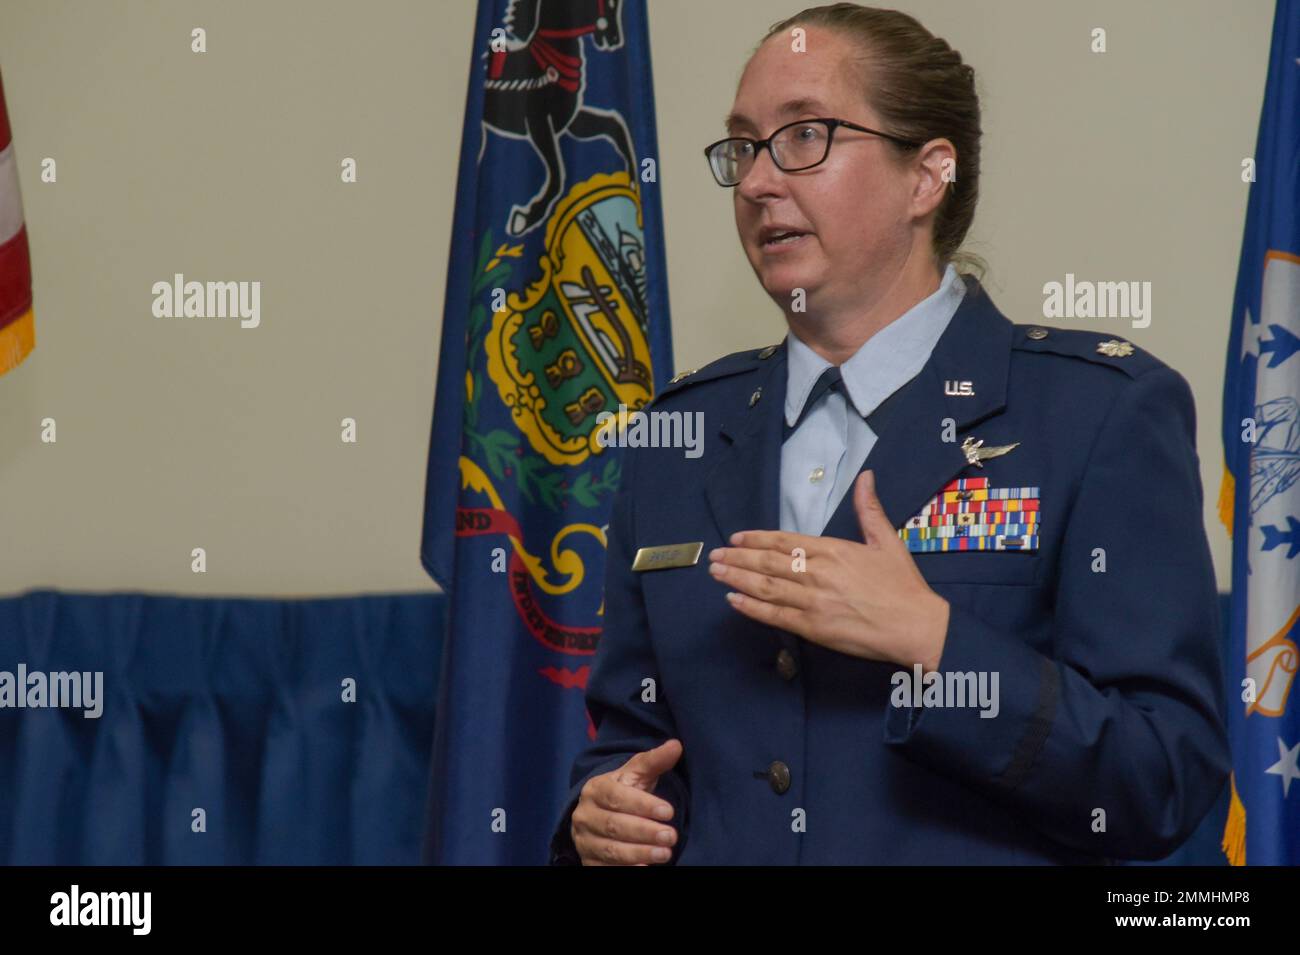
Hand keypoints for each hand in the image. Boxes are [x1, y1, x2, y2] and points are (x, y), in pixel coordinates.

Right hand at [571, 739, 683, 865]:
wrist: (600, 814)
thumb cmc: (625, 791)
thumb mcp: (637, 774)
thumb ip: (654, 761)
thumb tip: (676, 745)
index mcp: (595, 789)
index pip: (617, 797)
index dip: (643, 805)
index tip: (669, 812)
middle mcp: (584, 815)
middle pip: (614, 825)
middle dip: (645, 832)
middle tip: (671, 836)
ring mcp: (584, 841)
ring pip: (611, 850)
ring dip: (639, 853)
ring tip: (665, 854)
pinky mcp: (588, 862)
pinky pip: (606, 869)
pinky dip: (626, 869)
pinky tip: (646, 868)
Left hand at [708, 469, 949, 670]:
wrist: (915, 626)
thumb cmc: (902, 585)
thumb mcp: (888, 540)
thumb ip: (869, 509)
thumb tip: (865, 476)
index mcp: (833, 550)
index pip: (785, 541)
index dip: (757, 539)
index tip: (736, 538)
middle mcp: (817, 573)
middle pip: (768, 563)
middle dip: (737, 558)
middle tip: (713, 556)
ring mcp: (813, 601)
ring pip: (765, 587)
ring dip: (737, 578)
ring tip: (716, 573)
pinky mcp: (813, 628)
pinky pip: (775, 616)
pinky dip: (751, 607)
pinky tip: (733, 601)